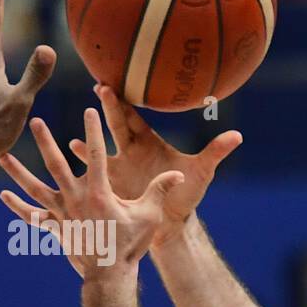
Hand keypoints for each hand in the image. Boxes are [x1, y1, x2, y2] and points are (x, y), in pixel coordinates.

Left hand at [0, 110, 184, 278]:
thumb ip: (160, 191)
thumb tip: (179, 173)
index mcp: (98, 193)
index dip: (94, 130)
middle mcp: (75, 200)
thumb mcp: (149, 216)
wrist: (110, 276)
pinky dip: (18, 206)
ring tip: (1, 156)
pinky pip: (32, 217)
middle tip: (34, 121)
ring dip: (17, 171)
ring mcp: (62, 214)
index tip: (90, 108)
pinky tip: (4, 195)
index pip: (96, 154)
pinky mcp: (55, 228)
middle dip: (45, 142)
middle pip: (56, 165)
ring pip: (35, 188)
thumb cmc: (131, 245)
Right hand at [68, 85, 241, 247]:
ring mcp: (118, 168)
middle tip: (97, 86)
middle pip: (115, 125)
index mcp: (148, 143)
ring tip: (72, 135)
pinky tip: (68, 158)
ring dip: (86, 141)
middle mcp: (130, 151)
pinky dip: (81, 167)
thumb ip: (215, 152)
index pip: (134, 118)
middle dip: (106, 107)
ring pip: (99, 149)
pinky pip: (93, 174)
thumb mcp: (202, 172)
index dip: (124, 101)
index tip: (113, 84)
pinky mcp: (110, 186)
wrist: (173, 222)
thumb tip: (238, 135)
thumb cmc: (188, 194)